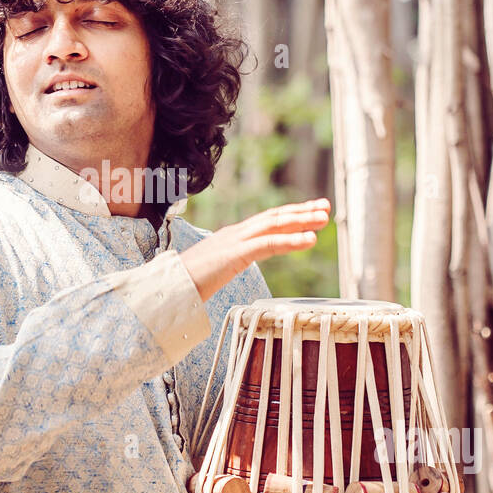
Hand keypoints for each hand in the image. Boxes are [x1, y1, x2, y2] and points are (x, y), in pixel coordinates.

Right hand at [179, 198, 329, 302]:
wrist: (167, 287)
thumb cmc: (186, 283)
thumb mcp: (213, 270)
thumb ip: (226, 263)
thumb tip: (232, 265)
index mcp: (232, 237)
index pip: (265, 221)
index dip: (289, 214)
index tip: (309, 211)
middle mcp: (235, 233)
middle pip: (274, 216)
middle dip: (301, 210)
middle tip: (325, 206)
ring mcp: (235, 241)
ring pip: (274, 224)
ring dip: (302, 219)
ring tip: (324, 218)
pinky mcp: (235, 254)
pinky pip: (268, 243)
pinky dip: (291, 240)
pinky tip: (309, 239)